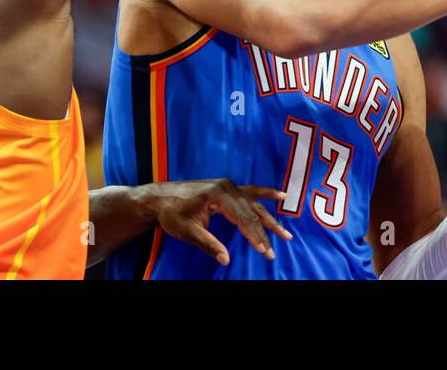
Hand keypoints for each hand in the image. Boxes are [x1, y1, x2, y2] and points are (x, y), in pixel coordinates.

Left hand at [148, 179, 291, 264]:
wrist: (161, 197)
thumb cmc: (172, 213)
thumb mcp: (187, 231)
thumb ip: (208, 244)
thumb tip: (225, 259)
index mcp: (218, 195)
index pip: (242, 218)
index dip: (254, 236)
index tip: (263, 251)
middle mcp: (227, 187)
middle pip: (251, 212)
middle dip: (263, 234)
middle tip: (273, 252)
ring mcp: (228, 185)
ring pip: (254, 204)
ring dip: (270, 219)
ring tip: (286, 234)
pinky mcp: (227, 187)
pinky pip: (251, 191)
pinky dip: (266, 193)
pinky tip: (280, 195)